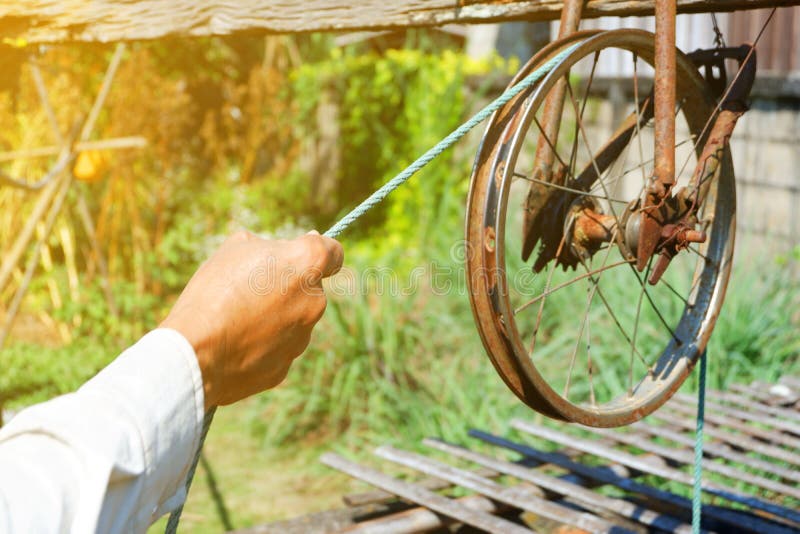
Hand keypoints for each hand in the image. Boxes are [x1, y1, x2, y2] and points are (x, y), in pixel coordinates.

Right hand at [161, 230, 343, 408]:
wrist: (194, 353)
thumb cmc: (214, 291)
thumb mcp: (236, 248)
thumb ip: (270, 245)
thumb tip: (288, 249)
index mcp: (308, 264)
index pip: (334, 251)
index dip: (319, 249)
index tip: (302, 253)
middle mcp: (315, 302)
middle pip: (309, 288)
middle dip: (287, 285)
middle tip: (249, 288)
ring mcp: (303, 337)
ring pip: (293, 319)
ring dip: (274, 315)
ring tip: (235, 317)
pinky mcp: (286, 366)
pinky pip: (277, 347)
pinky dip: (261, 343)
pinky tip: (233, 342)